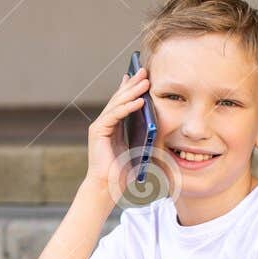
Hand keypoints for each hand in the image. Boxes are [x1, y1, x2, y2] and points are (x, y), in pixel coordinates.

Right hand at [83, 65, 149, 203]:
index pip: (123, 103)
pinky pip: (115, 115)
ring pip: (117, 104)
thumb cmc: (122, 174)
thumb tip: (159, 128)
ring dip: (132, 92)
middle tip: (144, 71)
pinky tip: (139, 101)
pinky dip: (127, 107)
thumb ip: (144, 137)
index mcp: (114, 128)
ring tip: (145, 81)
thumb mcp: (138, 150)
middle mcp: (105, 124)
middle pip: (119, 99)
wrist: (108, 188)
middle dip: (133, 84)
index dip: (131, 88)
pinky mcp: (98, 132)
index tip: (141, 76)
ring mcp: (100, 127)